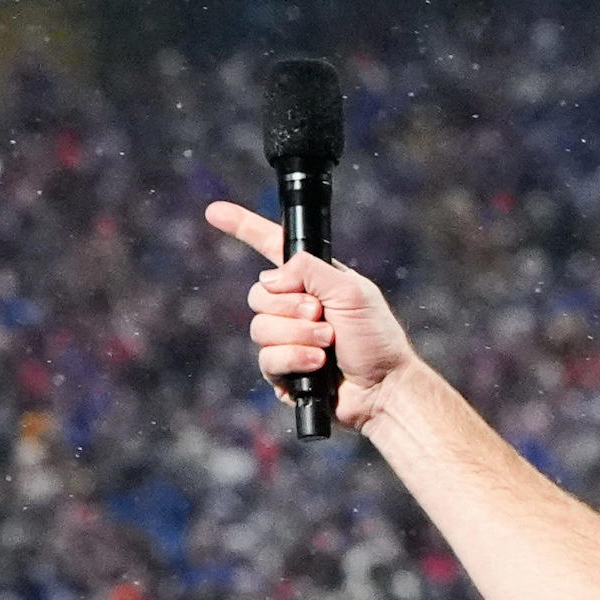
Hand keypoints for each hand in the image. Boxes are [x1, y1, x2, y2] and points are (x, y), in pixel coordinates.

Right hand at [201, 200, 422, 434]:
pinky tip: (318, 366)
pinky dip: (295, 360)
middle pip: (259, 295)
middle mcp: (294, 306)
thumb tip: (269, 278)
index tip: (215, 212)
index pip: (270, 246)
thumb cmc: (377, 339)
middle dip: (291, 307)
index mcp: (312, 280)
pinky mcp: (282, 370)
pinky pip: (267, 359)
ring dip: (298, 336)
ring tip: (328, 345)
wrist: (384, 388)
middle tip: (323, 317)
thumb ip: (310, 271)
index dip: (243, 227)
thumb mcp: (351, 292)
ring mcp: (286, 338)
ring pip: (260, 328)